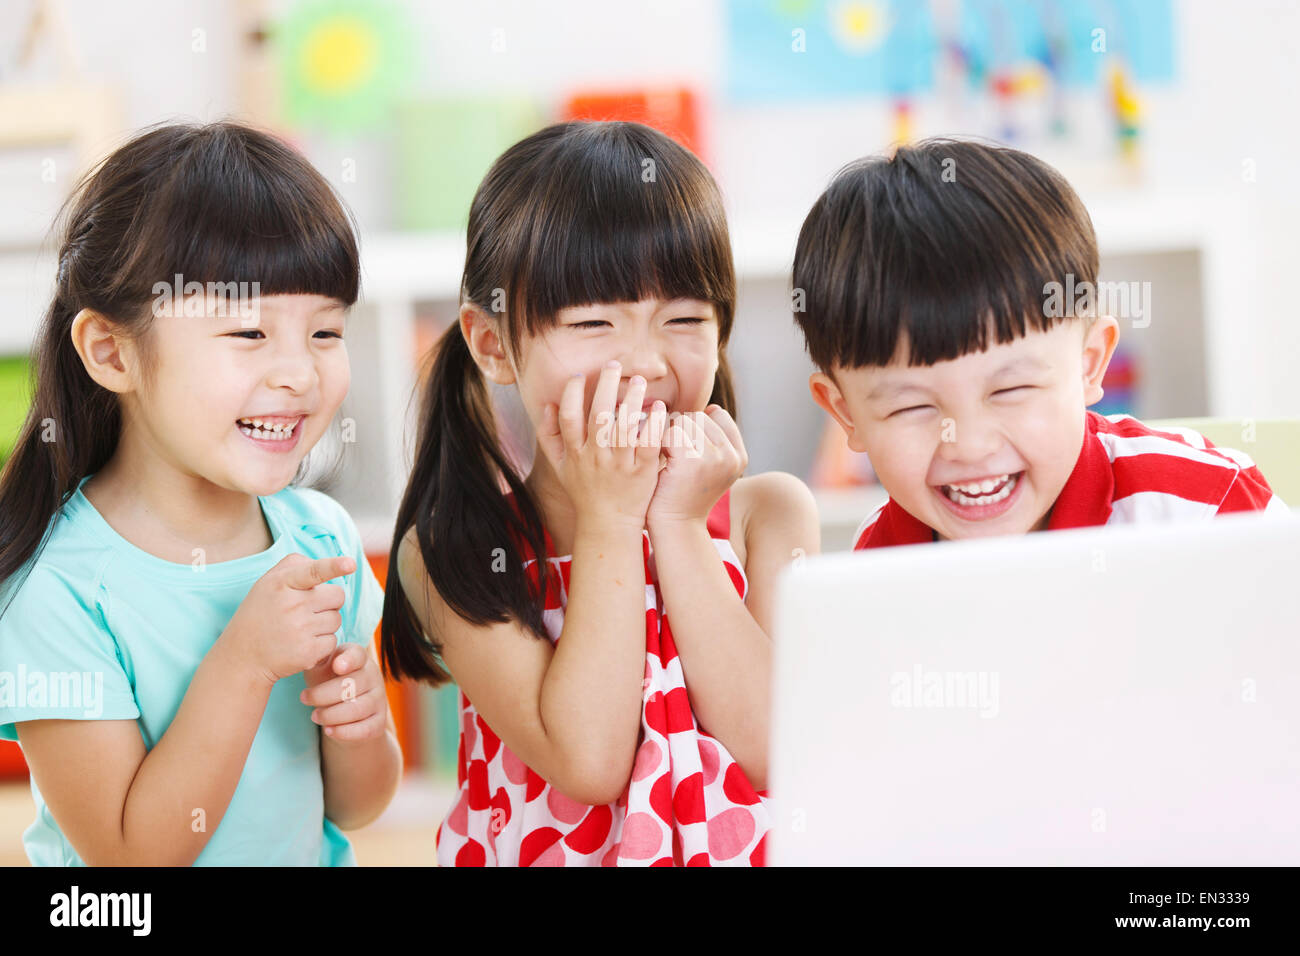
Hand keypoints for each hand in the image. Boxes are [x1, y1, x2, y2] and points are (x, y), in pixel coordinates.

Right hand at [223, 552, 353, 686]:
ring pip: (337, 619)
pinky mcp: (307, 652)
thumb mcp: (267, 584)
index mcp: (280, 583)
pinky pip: (333, 641)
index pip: (313, 571)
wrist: (242, 656)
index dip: (334, 566)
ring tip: (300, 628)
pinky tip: (302, 644)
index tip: (351, 564)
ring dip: (325, 624)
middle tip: (307, 610)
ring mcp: (300, 629)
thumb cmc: (260, 614)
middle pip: (338, 595)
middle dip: (329, 602)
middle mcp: (291, 605)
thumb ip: (294, 567)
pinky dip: (322, 644)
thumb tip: (330, 563)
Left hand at [300, 642, 389, 742]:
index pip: (357, 655)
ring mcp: (379, 698)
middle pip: (351, 685)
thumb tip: (308, 655)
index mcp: (358, 657)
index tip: (337, 666)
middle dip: (322, 695)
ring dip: (331, 715)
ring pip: (357, 709)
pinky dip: (344, 732)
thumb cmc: (327, 680)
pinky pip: (365, 729)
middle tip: (304, 698)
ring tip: (314, 716)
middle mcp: (373, 675)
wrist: (342, 707)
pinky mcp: (379, 721)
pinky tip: (328, 730)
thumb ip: (315, 658)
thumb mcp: (320, 666)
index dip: (348, 660)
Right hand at [536, 360, 668, 529]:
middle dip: (605, 386)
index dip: (571, 393)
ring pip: (625, 427)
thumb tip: (547, 405)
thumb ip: (550, 436)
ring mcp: (620, 465)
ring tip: (637, 381)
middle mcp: (596, 458)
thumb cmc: (584, 492)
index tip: (579, 375)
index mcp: (575, 454)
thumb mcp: (560, 467)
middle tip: (613, 365)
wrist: (608, 525)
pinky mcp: (643, 471)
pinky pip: (649, 443)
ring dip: (632, 400)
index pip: (569, 417)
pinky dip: (655, 424)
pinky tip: (659, 408)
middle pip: (599, 416)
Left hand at [647, 404, 747, 525]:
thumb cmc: (685, 493)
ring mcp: (714, 458)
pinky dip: (660, 445)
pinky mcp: (691, 460)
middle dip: (681, 433)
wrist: (674, 526)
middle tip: (677, 462)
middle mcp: (731, 456)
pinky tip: (662, 465)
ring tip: (671, 464)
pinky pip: (670, 433)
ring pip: (683, 422)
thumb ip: (715, 439)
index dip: (697, 428)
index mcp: (739, 456)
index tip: (690, 452)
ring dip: (669, 439)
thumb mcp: (711, 465)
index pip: (718, 415)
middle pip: (698, 417)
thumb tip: (711, 407)